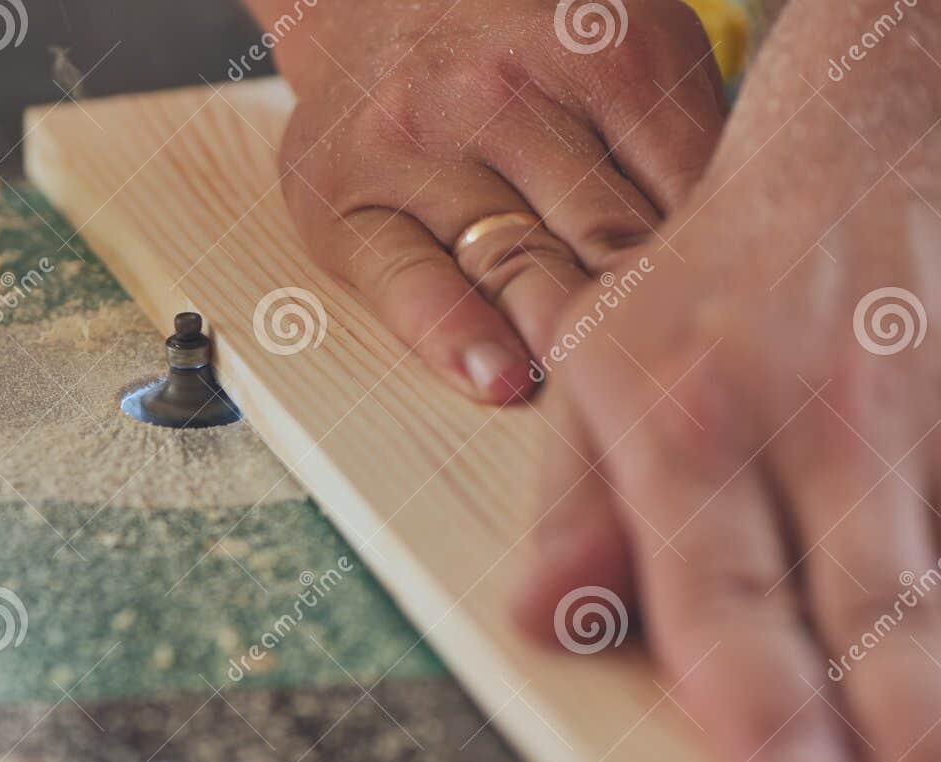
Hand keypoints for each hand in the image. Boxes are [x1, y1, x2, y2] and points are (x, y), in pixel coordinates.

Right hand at [252, 0, 725, 401]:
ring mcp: (417, 147)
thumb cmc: (513, 49)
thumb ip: (676, 147)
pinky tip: (496, 380)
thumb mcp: (623, 54)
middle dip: (647, 324)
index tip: (732, 347)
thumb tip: (730, 274)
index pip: (684, 191)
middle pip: (603, 237)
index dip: (717, 278)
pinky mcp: (343, 203)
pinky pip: (405, 282)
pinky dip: (455, 337)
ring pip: (512, 266)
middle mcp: (502, 93)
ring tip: (598, 407)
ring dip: (563, 341)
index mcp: (602, 55)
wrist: (369, 5)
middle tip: (683, 399)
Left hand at [515, 1, 940, 761]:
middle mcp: (819, 433)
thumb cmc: (705, 291)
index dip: (757, 689)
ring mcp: (925, 425)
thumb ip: (576, 508)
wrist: (845, 158)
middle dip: (910, 727)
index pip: (719, 583)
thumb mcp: (601, 373)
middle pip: (874, 603)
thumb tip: (540, 624)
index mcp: (689, 428)